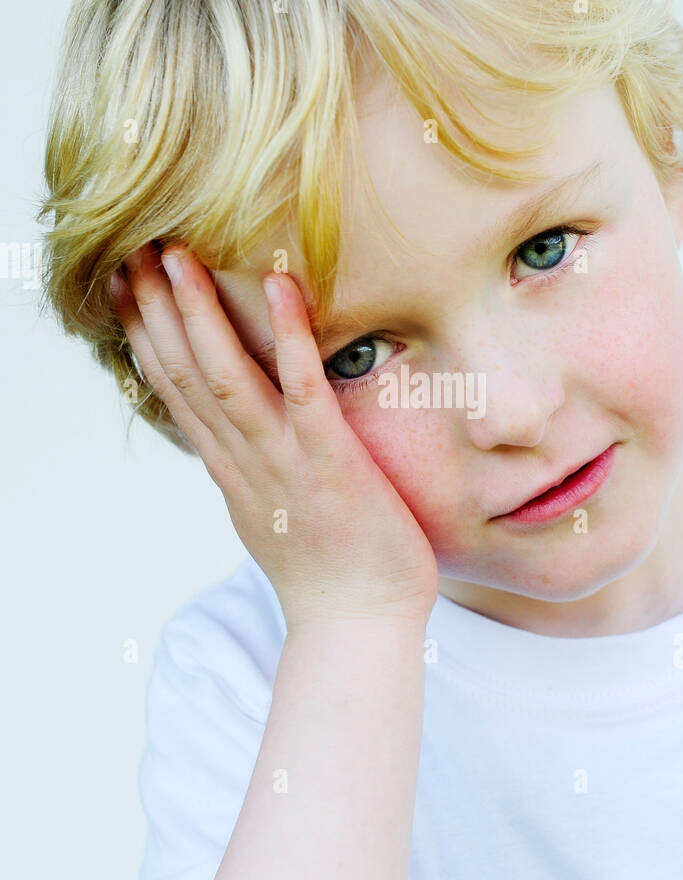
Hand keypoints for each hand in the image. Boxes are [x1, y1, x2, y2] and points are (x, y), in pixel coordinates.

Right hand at [109, 241, 439, 630]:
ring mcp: (283, 462)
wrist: (360, 626)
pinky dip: (289, 337)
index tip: (124, 289)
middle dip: (156, 312)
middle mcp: (244, 461)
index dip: (146, 336)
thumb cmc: (331, 570)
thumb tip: (236, 440)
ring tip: (176, 256)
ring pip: (227, 377)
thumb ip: (251, 468)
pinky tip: (279, 285)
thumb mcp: (274, 512)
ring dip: (198, 314)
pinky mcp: (329, 463)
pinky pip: (303, 390)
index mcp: (231, 470)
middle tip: (132, 252)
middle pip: (186, 376)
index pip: (175, 392)